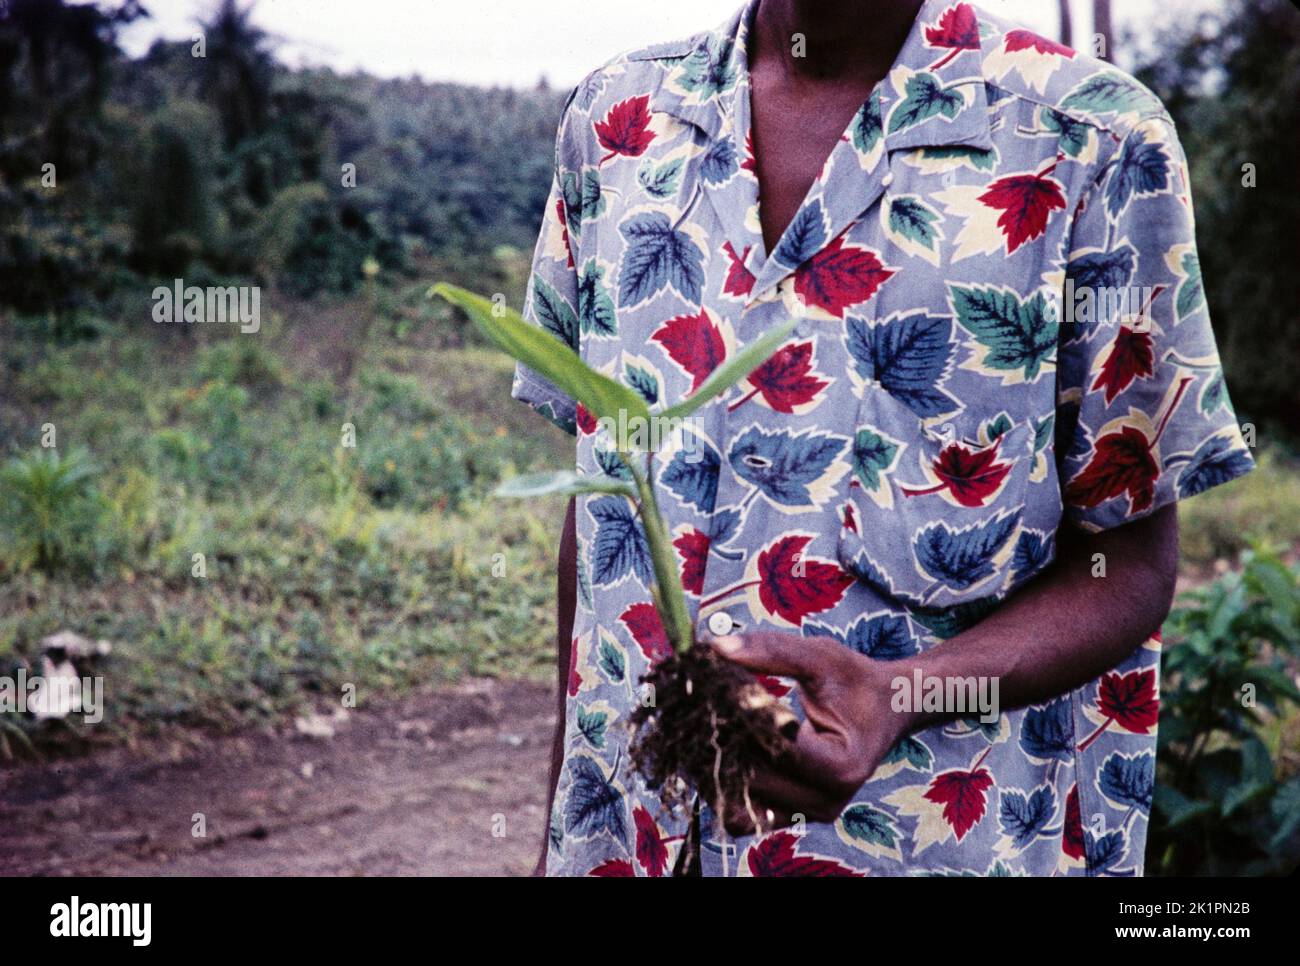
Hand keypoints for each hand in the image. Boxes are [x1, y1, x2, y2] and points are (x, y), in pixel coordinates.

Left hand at [708, 631, 908, 835]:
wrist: (883, 711)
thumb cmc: (854, 681)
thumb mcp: (821, 656)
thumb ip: (771, 651)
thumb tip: (715, 647)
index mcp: (841, 766)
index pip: (774, 747)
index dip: (739, 717)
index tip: (711, 686)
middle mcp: (826, 801)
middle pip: (752, 777)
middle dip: (719, 738)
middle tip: (689, 702)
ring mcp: (807, 815)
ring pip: (738, 802)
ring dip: (712, 765)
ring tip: (694, 726)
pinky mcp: (789, 816)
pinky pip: (741, 813)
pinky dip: (721, 783)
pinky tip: (710, 748)